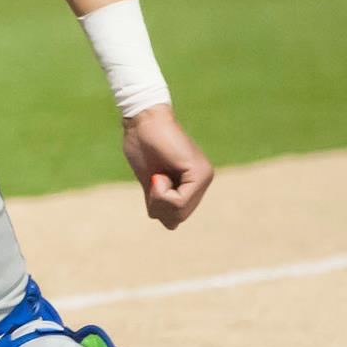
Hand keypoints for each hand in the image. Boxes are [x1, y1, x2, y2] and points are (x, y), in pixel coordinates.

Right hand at [121, 105, 212, 229]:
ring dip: (159, 199)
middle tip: (153, 180)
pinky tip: (159, 176)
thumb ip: (161, 200)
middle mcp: (204, 180)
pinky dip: (161, 194)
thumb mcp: (150, 181)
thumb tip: (171, 226)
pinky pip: (178, 201)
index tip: (152, 181)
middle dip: (159, 205)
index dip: (157, 206)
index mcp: (194, 182)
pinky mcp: (199, 173)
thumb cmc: (142, 145)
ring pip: (179, 211)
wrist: (142, 121)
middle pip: (179, 217)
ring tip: (157, 176)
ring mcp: (204, 177)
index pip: (177, 215)